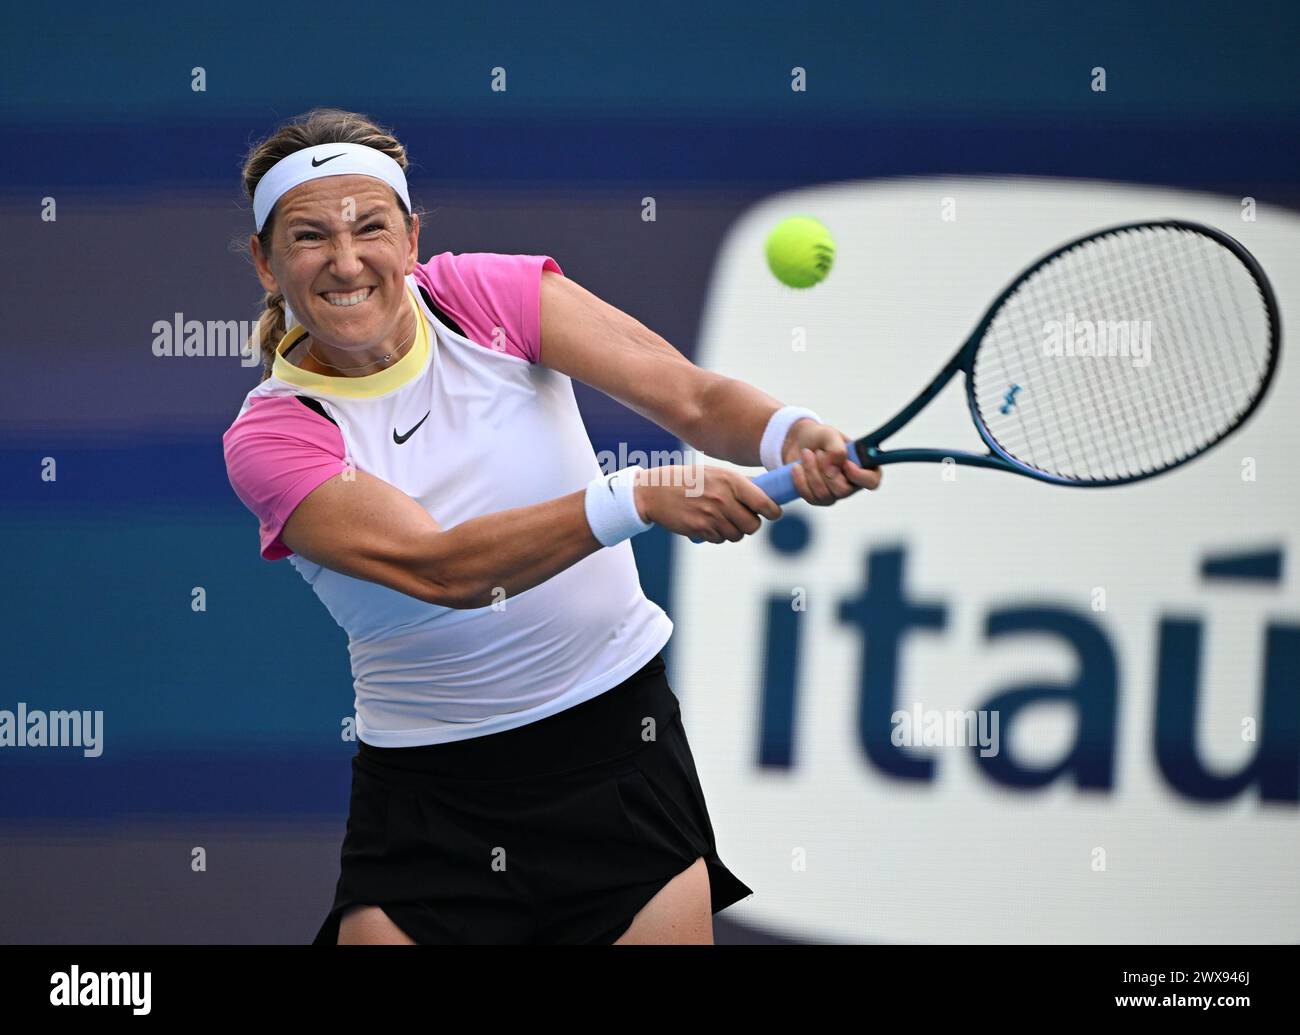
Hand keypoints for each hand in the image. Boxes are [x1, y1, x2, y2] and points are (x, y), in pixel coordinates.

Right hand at [634, 465, 782, 543]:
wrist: (655, 491)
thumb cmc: (689, 480)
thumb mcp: (715, 473)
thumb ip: (740, 484)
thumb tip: (766, 493)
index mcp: (731, 481)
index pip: (764, 503)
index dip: (773, 511)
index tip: (773, 513)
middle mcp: (723, 498)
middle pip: (753, 525)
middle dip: (749, 524)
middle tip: (741, 518)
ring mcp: (711, 515)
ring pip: (737, 535)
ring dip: (732, 531)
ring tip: (719, 519)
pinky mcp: (700, 529)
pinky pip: (720, 539)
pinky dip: (716, 535)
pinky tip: (706, 523)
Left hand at [780, 419, 882, 505]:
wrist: (799, 442)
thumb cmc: (820, 438)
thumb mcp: (830, 435)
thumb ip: (837, 449)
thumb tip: (834, 468)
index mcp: (863, 466)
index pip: (872, 481)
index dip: (860, 477)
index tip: (846, 464)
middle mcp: (852, 483)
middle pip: (843, 490)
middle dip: (825, 470)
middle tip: (818, 452)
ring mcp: (835, 493)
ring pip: (824, 495)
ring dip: (811, 472)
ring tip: (806, 454)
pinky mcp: (817, 498)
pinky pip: (810, 498)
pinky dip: (801, 481)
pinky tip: (797, 467)